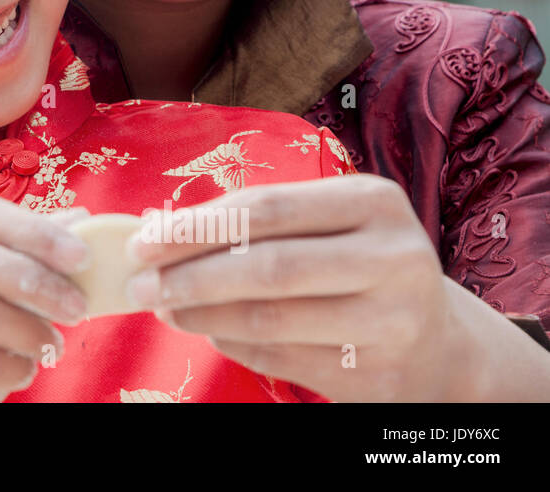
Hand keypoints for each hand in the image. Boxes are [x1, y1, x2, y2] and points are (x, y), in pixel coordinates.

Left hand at [122, 174, 470, 400]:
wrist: (438, 341)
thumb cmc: (357, 264)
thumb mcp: (328, 224)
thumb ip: (257, 220)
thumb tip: (156, 229)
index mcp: (374, 202)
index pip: (266, 208)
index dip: (196, 226)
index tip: (141, 241)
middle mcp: (393, 258)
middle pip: (268, 266)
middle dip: (189, 276)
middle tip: (139, 284)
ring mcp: (392, 321)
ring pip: (270, 319)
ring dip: (201, 315)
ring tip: (162, 307)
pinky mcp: (379, 374)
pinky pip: (282, 358)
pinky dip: (232, 344)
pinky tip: (206, 331)